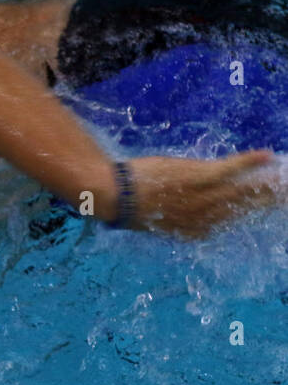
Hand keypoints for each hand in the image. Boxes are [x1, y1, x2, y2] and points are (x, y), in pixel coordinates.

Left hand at [125, 151, 276, 236]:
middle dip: (269, 201)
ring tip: (285, 181)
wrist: (114, 196)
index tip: (261, 208)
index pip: (230, 222)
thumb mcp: (158, 222)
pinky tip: (269, 155)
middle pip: (246, 208)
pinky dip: (251, 161)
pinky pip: (232, 168)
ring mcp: (206, 196)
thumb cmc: (127, 207)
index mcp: (196, 230)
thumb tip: (187, 218)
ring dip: (269, 184)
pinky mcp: (200, 176)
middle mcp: (207, 216)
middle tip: (287, 195)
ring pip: (246, 190)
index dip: (249, 213)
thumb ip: (178, 222)